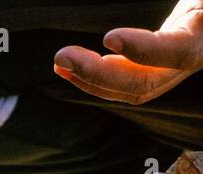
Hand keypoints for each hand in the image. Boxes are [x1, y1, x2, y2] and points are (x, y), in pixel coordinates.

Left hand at [54, 0, 202, 103]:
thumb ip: (190, 5)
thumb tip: (187, 6)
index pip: (178, 52)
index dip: (144, 50)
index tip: (109, 37)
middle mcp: (197, 55)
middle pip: (147, 83)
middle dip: (99, 74)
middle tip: (61, 56)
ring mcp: (179, 65)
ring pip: (134, 90)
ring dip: (90, 79)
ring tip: (60, 63)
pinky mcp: (163, 64)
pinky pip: (129, 82)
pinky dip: (97, 77)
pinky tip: (68, 68)